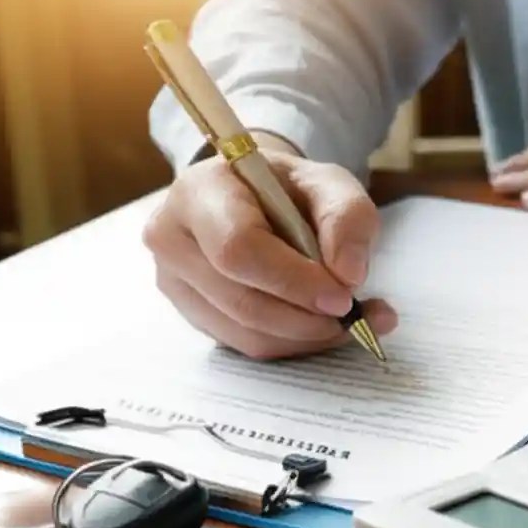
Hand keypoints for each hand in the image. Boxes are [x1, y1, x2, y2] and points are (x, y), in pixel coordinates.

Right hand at [143, 133, 396, 358]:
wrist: (252, 198)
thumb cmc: (287, 188)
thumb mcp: (327, 183)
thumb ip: (347, 216)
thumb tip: (348, 275)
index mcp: (200, 192)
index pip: (238, 249)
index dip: (293, 281)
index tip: (343, 297)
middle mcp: (172, 238)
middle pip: (240, 300)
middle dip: (305, 317)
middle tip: (355, 315)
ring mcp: (174, 281)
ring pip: (245, 332)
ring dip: (306, 336)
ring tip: (356, 320)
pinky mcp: (191, 314)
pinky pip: (245, 345)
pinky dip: (294, 342)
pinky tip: (325, 325)